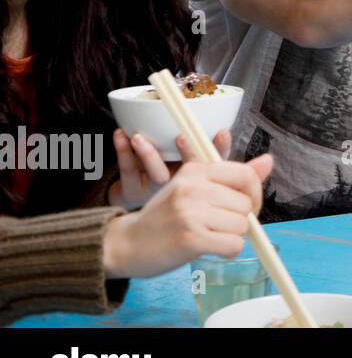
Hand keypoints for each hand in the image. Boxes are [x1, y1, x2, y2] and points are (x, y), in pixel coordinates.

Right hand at [101, 155, 272, 279]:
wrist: (128, 243)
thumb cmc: (166, 215)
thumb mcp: (195, 186)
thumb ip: (233, 175)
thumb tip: (268, 161)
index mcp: (196, 170)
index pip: (246, 175)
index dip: (254, 193)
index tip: (244, 205)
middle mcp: (193, 187)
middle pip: (246, 204)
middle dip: (240, 220)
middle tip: (218, 226)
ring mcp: (191, 213)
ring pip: (242, 226)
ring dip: (232, 236)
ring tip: (209, 236)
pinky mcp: (190, 238)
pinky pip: (233, 246)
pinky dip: (227, 251)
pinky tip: (209, 248)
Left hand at [108, 128, 233, 209]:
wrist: (132, 225)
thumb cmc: (165, 187)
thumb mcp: (191, 168)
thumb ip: (211, 151)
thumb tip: (226, 132)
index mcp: (196, 183)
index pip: (214, 164)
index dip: (220, 149)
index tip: (221, 133)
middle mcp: (179, 190)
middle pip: (191, 171)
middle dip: (189, 153)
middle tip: (182, 137)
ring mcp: (156, 191)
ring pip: (158, 174)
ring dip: (148, 154)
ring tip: (138, 138)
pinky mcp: (132, 191)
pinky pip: (128, 172)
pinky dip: (123, 152)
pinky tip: (120, 134)